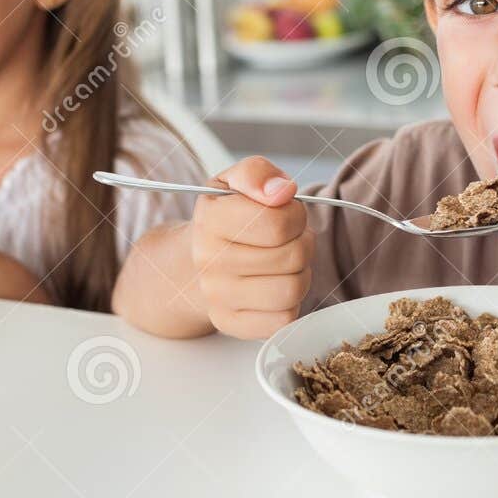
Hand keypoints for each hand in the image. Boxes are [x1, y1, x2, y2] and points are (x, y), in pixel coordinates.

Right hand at [191, 156, 312, 339]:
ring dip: (300, 272)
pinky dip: (290, 302)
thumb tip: (282, 191)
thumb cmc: (226, 219)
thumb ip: (257, 173)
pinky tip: (274, 285)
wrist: (195, 262)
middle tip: (289, 238)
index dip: (295, 214)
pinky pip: (285, 319)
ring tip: (284, 261)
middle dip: (302, 242)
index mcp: (209, 219)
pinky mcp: (231, 324)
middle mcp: (208, 260)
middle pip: (293, 255)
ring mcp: (218, 297)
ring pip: (293, 289)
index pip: (278, 222)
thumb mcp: (233, 183)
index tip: (285, 212)